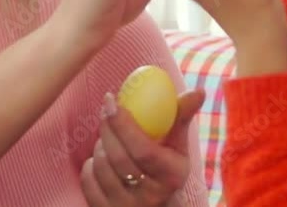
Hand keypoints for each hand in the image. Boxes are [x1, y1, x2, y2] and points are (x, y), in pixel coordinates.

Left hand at [81, 90, 205, 206]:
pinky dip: (90, 166)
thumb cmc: (167, 168)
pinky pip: (88, 182)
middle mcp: (149, 197)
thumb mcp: (179, 147)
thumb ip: (183, 117)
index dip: (123, 123)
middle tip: (106, 112)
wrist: (158, 206)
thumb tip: (198, 91)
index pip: (143, 150)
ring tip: (109, 139)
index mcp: (170, 177)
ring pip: (101, 167)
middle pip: (118, 157)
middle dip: (107, 129)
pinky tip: (102, 159)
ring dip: (99, 146)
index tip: (112, 100)